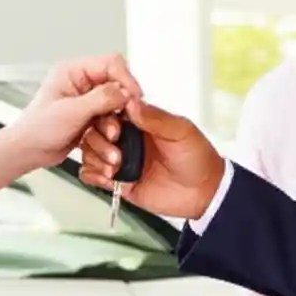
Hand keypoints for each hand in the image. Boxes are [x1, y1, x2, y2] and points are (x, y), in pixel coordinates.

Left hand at [0, 55, 141, 208]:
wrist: (28, 152)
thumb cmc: (37, 129)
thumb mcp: (71, 112)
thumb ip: (101, 99)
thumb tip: (124, 92)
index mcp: (73, 70)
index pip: (110, 63)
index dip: (125, 79)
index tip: (134, 97)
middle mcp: (81, 82)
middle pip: (116, 85)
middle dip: (120, 106)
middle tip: (125, 118)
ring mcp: (87, 100)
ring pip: (115, 106)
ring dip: (114, 123)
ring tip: (109, 137)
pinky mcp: (90, 116)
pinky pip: (109, 120)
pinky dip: (109, 133)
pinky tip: (105, 144)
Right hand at [78, 100, 224, 219]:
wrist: (204, 193)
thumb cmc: (197, 157)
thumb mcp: (181, 131)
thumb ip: (156, 118)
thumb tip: (132, 102)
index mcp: (141, 121)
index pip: (111, 111)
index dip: (107, 117)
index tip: (115, 129)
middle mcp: (128, 138)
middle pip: (95, 130)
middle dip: (99, 140)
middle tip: (116, 152)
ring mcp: (122, 159)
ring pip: (91, 151)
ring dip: (95, 158)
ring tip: (114, 168)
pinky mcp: (119, 181)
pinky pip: (93, 175)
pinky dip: (92, 175)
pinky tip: (106, 178)